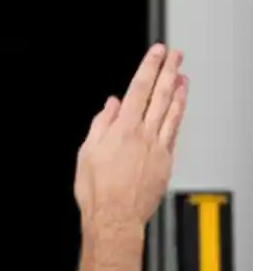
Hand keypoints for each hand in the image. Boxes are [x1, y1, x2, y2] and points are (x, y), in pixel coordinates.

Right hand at [74, 44, 188, 229]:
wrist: (115, 217)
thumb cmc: (96, 190)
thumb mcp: (86, 153)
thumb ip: (100, 125)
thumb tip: (111, 105)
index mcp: (121, 130)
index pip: (138, 89)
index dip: (149, 67)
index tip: (157, 52)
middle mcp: (143, 135)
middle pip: (160, 95)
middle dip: (169, 71)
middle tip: (176, 55)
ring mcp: (158, 148)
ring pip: (172, 112)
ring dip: (179, 91)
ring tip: (183, 76)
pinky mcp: (166, 162)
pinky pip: (174, 131)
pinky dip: (179, 114)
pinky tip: (181, 107)